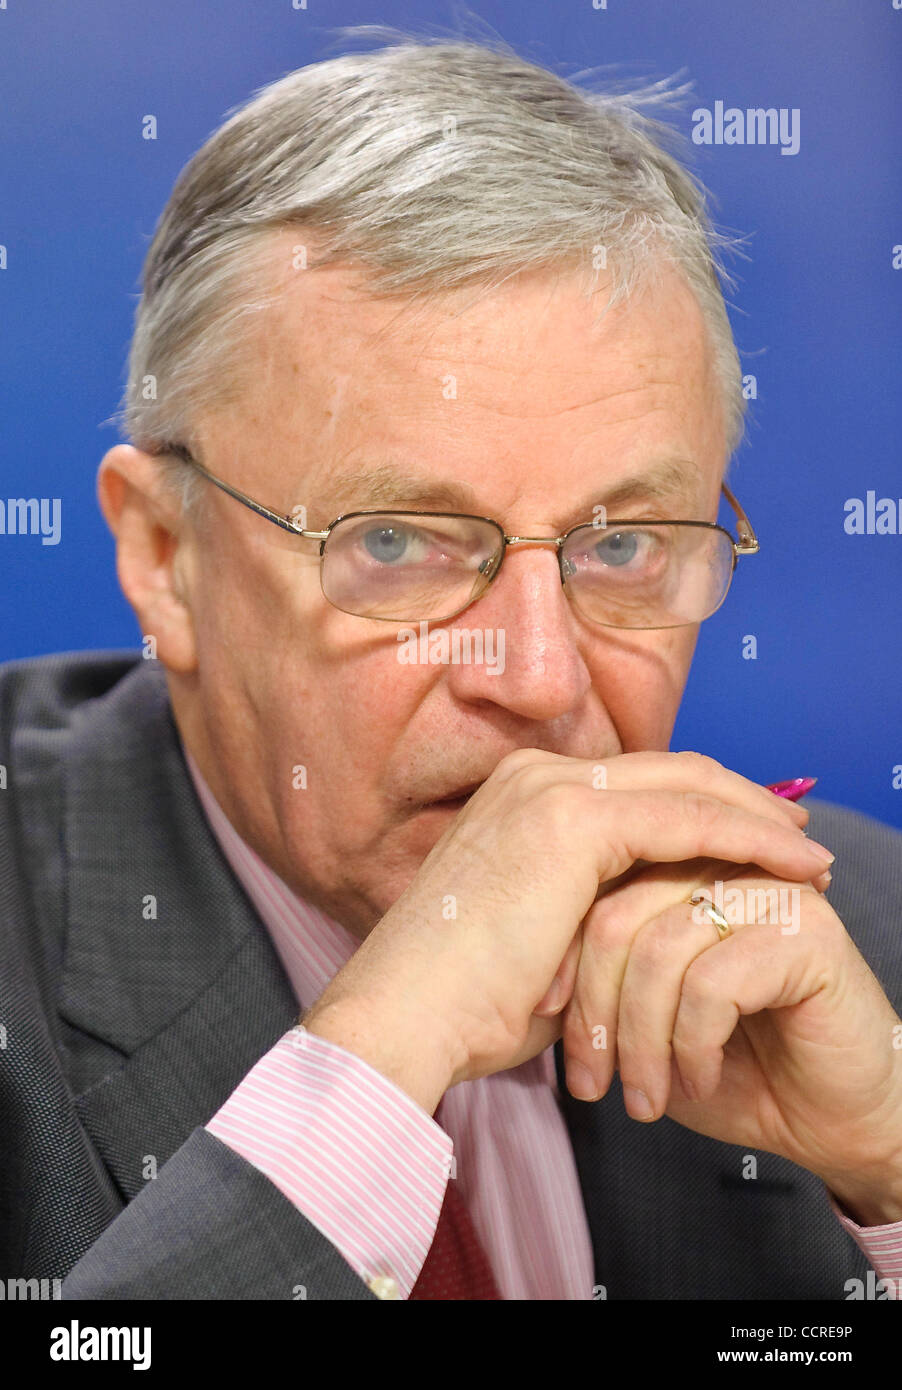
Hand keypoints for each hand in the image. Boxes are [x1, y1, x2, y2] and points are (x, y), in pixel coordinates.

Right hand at [304, 750, 833, 1113]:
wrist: (406, 1019)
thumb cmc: (467, 1003)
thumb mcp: (545, 938)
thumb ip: (597, 905)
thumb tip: (657, 914)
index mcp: (522, 795)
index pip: (638, 787)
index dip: (706, 809)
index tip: (757, 846)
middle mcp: (535, 775)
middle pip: (671, 771)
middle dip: (745, 803)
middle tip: (800, 842)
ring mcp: (551, 789)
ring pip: (688, 785)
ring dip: (759, 819)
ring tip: (810, 858)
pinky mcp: (573, 820)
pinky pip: (688, 820)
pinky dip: (748, 838)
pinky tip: (791, 864)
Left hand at [549, 856, 901, 1219]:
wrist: (830, 1121)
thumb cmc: (728, 1065)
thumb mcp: (640, 1014)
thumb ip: (597, 969)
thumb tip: (530, 973)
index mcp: (675, 860)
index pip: (591, 879)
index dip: (563, 954)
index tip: (544, 1017)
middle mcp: (720, 860)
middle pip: (614, 909)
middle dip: (594, 1008)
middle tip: (588, 1081)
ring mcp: (766, 888)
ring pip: (657, 947)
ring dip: (640, 1040)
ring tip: (643, 1095)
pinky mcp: (804, 931)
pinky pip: (711, 981)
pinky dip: (690, 1045)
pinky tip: (699, 1079)